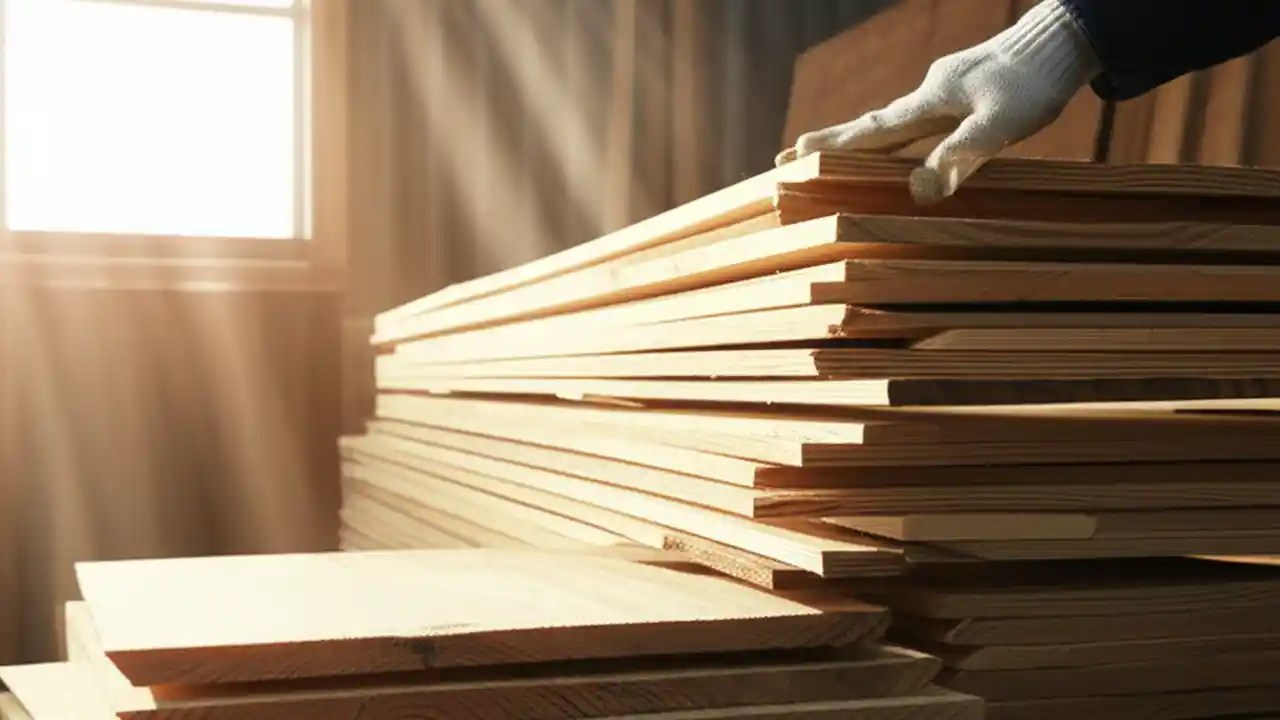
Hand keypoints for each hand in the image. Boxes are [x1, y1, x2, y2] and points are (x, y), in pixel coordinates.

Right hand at [778, 0, 1099, 202]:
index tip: (790, 157)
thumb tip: (916, 191)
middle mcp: (929, 93)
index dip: (831, 147)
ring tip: (832, 150)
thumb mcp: (999, 127)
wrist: (1066, 39)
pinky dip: (894, 132)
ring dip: (861, 138)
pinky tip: (902, 138)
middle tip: (788, 156)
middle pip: (871, 124)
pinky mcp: (963, 88)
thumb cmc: (1035, 84)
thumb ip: (958, 157)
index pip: (870, 131)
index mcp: (930, 101)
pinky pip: (917, 116)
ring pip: (894, 120)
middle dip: (830, 142)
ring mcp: (946, 88)